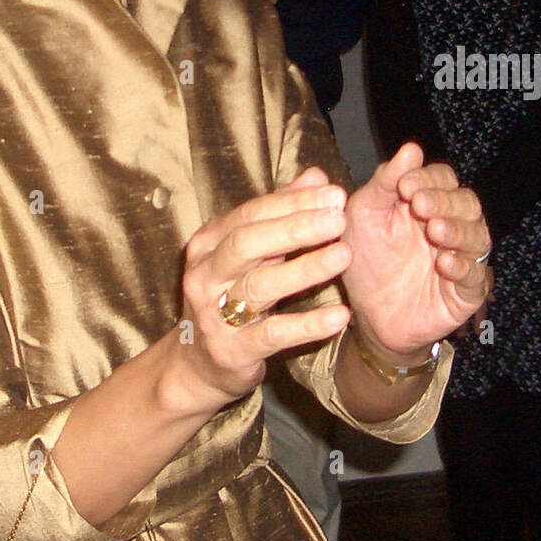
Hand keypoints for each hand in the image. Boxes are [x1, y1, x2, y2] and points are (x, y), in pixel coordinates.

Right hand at [174, 166, 353, 407]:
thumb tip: (317, 175)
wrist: (196, 364)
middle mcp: (206, 275)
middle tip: (339, 218)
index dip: (294, 202)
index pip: (252, 212)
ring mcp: (215, 315)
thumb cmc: (229, 297)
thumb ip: (281, 213)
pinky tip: (340, 316)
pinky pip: (273, 334)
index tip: (334, 194)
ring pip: (260, 286)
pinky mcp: (232, 351)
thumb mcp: (249, 253)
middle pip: (249, 242)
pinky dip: (307, 325)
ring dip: (305, 269)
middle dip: (296, 227)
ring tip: (344, 255)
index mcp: (209, 243)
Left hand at [340, 142, 490, 358]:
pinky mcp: (466, 291)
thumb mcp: (365, 216)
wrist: (368, 316)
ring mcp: (463, 258)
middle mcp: (452, 225)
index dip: (429, 179)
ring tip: (434, 231)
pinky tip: (444, 263)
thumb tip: (411, 148)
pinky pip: (475, 275)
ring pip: (477, 236)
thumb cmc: (367, 261)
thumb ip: (385, 183)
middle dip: (445, 202)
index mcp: (429, 203)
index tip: (406, 186)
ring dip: (458, 230)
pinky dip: (462, 267)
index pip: (444, 179)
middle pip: (466, 203)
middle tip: (420, 205)